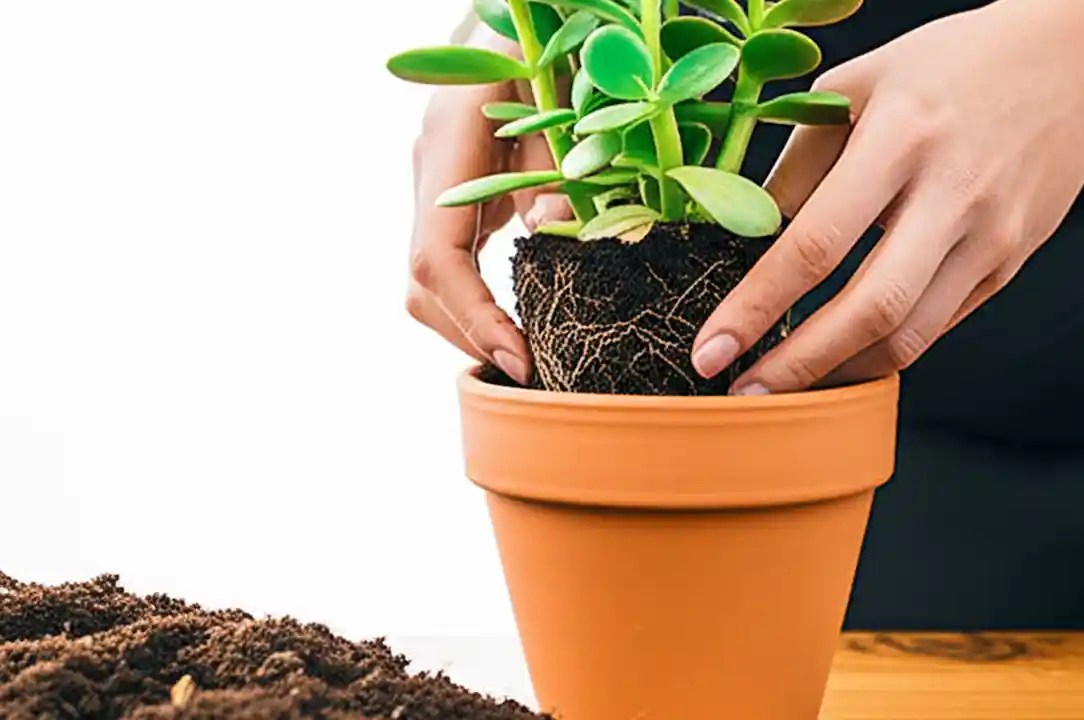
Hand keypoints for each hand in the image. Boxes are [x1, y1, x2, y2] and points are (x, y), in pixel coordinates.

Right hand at [405, 27, 571, 384]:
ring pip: (429, 281)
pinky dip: (477, 302)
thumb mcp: (555, 90)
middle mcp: (428, 173)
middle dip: (469, 336)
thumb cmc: (539, 44)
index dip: (471, 315)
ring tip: (525, 359)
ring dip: (470, 326)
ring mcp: (434, 187)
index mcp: (446, 148)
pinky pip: (449, 264)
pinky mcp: (452, 196)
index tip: (516, 358)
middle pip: (422, 283)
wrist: (505, 18)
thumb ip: (550, 163)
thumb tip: (545, 235)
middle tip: (531, 374)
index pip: (436, 257)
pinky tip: (518, 321)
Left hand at [691, 1, 1083, 393]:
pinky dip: (881, 353)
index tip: (709, 349)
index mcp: (902, 138)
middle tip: (742, 390)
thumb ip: (800, 161)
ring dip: (837, 373)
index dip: (755, 307)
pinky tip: (840, 358)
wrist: (1078, 66)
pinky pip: (935, 328)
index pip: (814, 244)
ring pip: (908, 337)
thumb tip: (745, 239)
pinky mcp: (1007, 265)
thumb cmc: (952, 67)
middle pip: (868, 309)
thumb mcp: (861, 84)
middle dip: (795, 365)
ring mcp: (989, 238)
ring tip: (784, 386)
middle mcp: (952, 194)